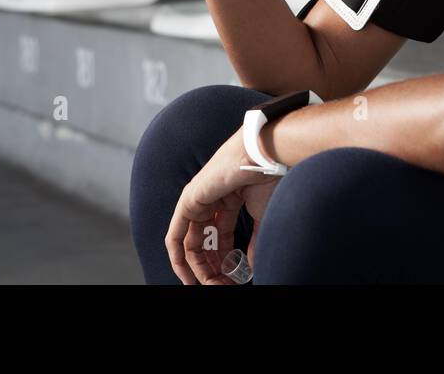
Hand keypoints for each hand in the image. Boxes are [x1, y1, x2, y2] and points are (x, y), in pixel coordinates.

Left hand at [165, 127, 282, 283]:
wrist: (264, 157)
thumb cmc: (267, 179)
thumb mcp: (262, 217)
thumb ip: (253, 241)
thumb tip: (250, 266)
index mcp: (228, 201)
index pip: (220, 239)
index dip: (226, 262)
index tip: (235, 280)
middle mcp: (209, 202)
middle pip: (204, 245)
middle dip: (213, 269)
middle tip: (224, 286)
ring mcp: (196, 201)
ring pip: (190, 245)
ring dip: (199, 270)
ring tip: (213, 285)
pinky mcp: (188, 201)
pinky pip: (176, 236)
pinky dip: (178, 258)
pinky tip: (188, 275)